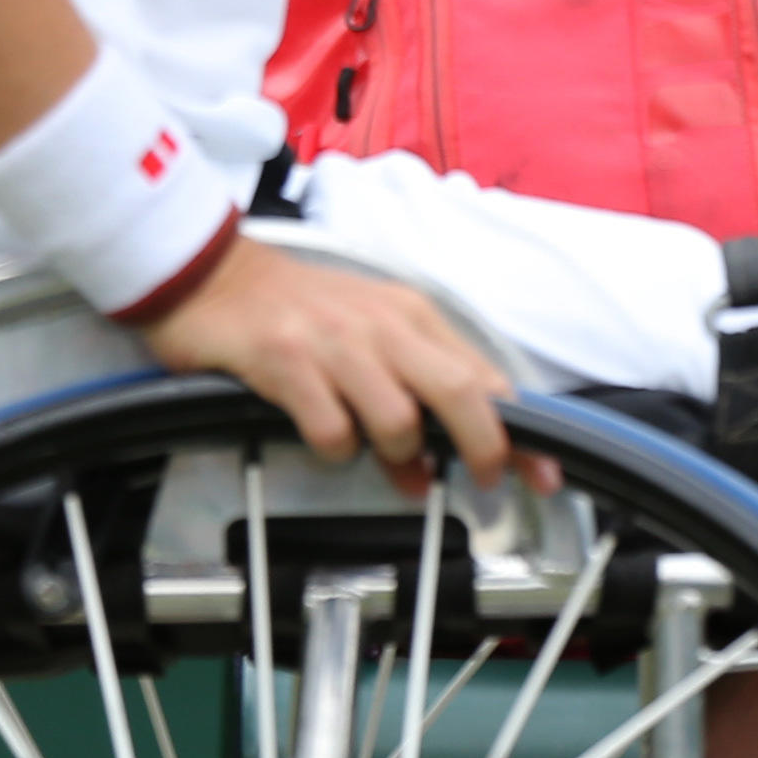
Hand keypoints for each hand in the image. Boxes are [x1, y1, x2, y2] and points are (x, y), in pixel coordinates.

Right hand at [138, 234, 546, 497]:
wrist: (214, 275)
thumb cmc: (300, 312)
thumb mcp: (370, 336)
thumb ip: (411, 391)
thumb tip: (437, 462)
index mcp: (413, 317)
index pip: (484, 377)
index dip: (519, 431)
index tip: (543, 471)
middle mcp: (384, 327)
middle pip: (459, 393)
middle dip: (483, 447)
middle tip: (484, 482)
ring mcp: (336, 344)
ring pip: (399, 419)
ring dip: (398, 454)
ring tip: (377, 455)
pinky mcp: (286, 362)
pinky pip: (331, 429)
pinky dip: (337, 450)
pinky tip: (325, 439)